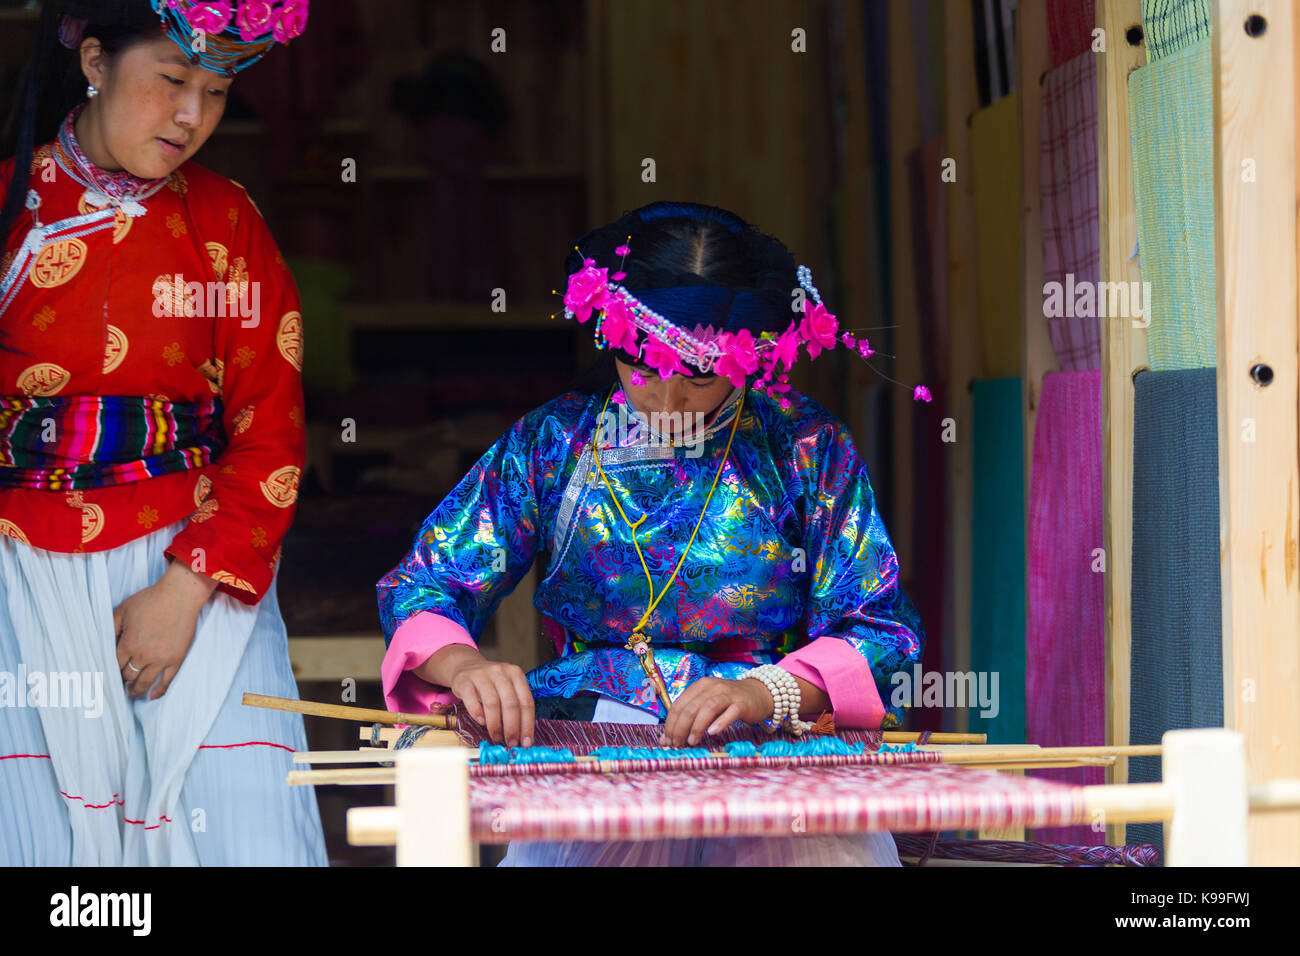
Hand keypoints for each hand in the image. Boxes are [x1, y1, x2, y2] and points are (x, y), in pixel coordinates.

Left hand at [113, 560, 214, 699]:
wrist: (180, 595)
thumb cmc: (151, 599)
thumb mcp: (124, 609)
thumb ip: (112, 627)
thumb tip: (105, 642)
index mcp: (128, 644)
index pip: (114, 665)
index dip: (110, 670)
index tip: (108, 674)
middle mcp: (143, 655)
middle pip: (128, 675)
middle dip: (122, 679)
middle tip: (120, 682)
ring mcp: (161, 659)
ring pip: (145, 682)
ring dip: (137, 690)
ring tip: (132, 692)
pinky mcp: (177, 659)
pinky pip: (167, 680)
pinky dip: (159, 690)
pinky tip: (153, 695)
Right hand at [445, 653, 534, 747]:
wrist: (466, 666)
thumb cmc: (491, 683)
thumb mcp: (507, 688)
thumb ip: (515, 706)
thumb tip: (522, 736)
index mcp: (516, 674)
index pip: (526, 701)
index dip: (527, 724)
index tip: (527, 742)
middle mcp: (500, 672)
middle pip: (510, 703)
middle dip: (512, 728)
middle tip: (511, 742)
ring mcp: (482, 675)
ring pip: (492, 703)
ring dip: (495, 725)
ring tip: (497, 737)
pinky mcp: (465, 681)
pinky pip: (472, 700)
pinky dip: (478, 714)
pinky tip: (481, 723)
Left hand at [659, 677, 773, 747]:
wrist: (759, 693)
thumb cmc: (729, 701)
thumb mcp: (707, 704)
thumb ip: (689, 718)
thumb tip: (667, 738)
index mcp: (700, 686)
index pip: (679, 704)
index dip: (670, 724)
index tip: (667, 741)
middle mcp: (712, 687)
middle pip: (691, 707)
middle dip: (680, 727)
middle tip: (677, 744)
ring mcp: (728, 694)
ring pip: (708, 708)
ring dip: (697, 726)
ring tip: (691, 741)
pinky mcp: (742, 703)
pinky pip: (730, 712)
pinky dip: (720, 722)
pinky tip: (712, 733)